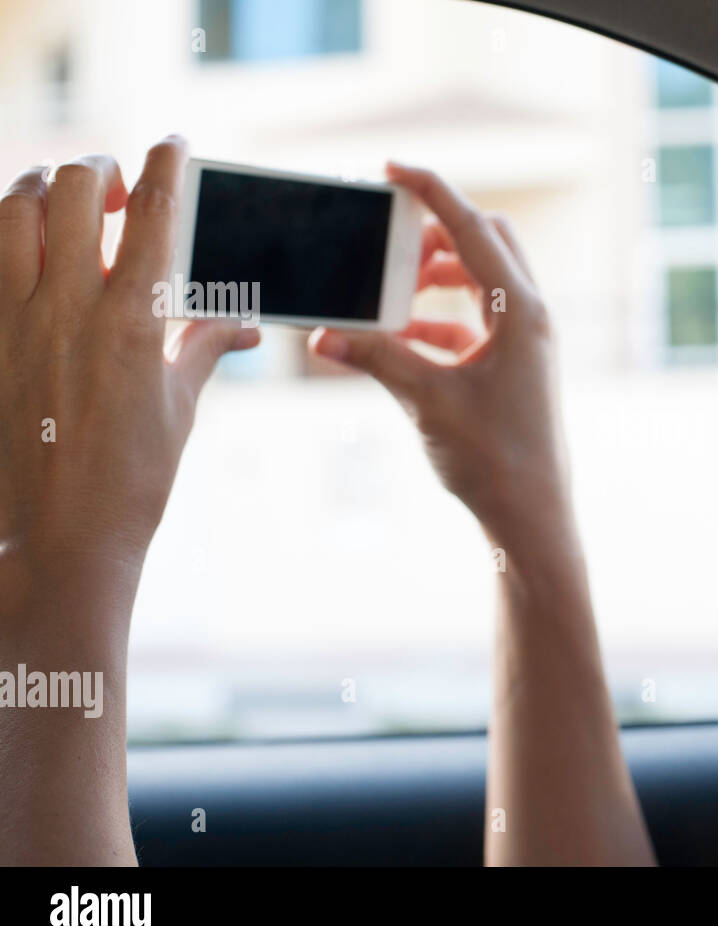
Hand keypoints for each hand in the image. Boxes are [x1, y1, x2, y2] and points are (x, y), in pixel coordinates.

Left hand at [0, 138, 259, 580]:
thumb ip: (204, 349)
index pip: (154, 213)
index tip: (172, 144)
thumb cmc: (130, 483)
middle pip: (72, 188)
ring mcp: (11, 321)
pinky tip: (19, 251)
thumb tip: (246, 326)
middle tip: (115, 186)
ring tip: (58, 203)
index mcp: (132, 322)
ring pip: (10, 211)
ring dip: (37, 190)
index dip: (165, 165)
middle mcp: (66, 308)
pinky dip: (1, 239)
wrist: (54, 542)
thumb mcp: (179, 411)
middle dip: (97, 168)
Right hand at [309, 162, 568, 541]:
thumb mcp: (426, 401)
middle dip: (437, 233)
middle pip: (488, 241)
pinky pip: (476, 322)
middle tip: (387, 244)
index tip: (391, 168)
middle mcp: (531, 317)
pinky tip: (399, 340)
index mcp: (519, 312)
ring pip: (483, 280)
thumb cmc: (494, 460)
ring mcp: (528, 342)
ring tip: (389, 293)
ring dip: (437, 277)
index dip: (431, 191)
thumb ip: (376, 358)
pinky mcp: (516, 367)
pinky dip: (439, 320)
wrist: (532, 516)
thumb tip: (322, 333)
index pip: (473, 228)